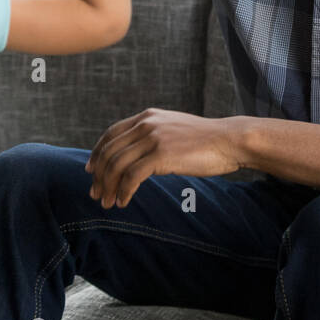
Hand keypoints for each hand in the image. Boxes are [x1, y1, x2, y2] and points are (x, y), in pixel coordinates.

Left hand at [87, 109, 245, 207]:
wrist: (229, 140)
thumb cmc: (205, 141)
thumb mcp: (173, 130)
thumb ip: (153, 136)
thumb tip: (136, 156)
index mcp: (147, 117)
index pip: (110, 134)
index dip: (97, 153)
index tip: (91, 170)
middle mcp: (146, 124)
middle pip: (110, 151)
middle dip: (99, 175)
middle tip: (96, 194)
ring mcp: (153, 138)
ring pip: (117, 165)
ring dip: (109, 187)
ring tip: (108, 203)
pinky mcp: (162, 155)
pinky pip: (132, 177)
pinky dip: (124, 191)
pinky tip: (124, 201)